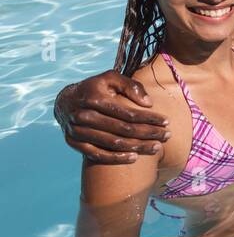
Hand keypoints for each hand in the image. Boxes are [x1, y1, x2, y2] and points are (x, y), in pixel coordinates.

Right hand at [55, 71, 169, 163]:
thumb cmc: (94, 88)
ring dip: (138, 147)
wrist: (63, 102)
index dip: (148, 118)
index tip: (166, 121)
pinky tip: (134, 157)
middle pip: (123, 129)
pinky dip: (116, 158)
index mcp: (94, 98)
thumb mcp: (110, 78)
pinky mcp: (73, 143)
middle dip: (148, 133)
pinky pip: (97, 155)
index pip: (127, 112)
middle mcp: (84, 115)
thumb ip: (130, 85)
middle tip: (166, 136)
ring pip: (113, 143)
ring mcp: (77, 131)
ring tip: (157, 148)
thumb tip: (148, 103)